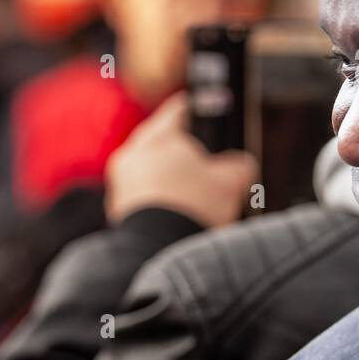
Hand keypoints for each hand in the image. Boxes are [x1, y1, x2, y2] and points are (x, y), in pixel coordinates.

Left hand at [105, 93, 258, 227]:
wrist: (159, 252)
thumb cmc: (194, 207)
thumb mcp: (231, 181)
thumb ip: (239, 166)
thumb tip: (240, 165)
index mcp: (157, 137)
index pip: (178, 112)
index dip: (195, 109)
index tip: (203, 107)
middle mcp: (132, 156)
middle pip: (161, 143)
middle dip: (182, 151)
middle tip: (203, 158)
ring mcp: (120, 185)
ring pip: (150, 172)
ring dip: (170, 178)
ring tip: (194, 193)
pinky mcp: (118, 212)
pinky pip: (143, 197)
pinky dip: (160, 201)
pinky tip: (179, 213)